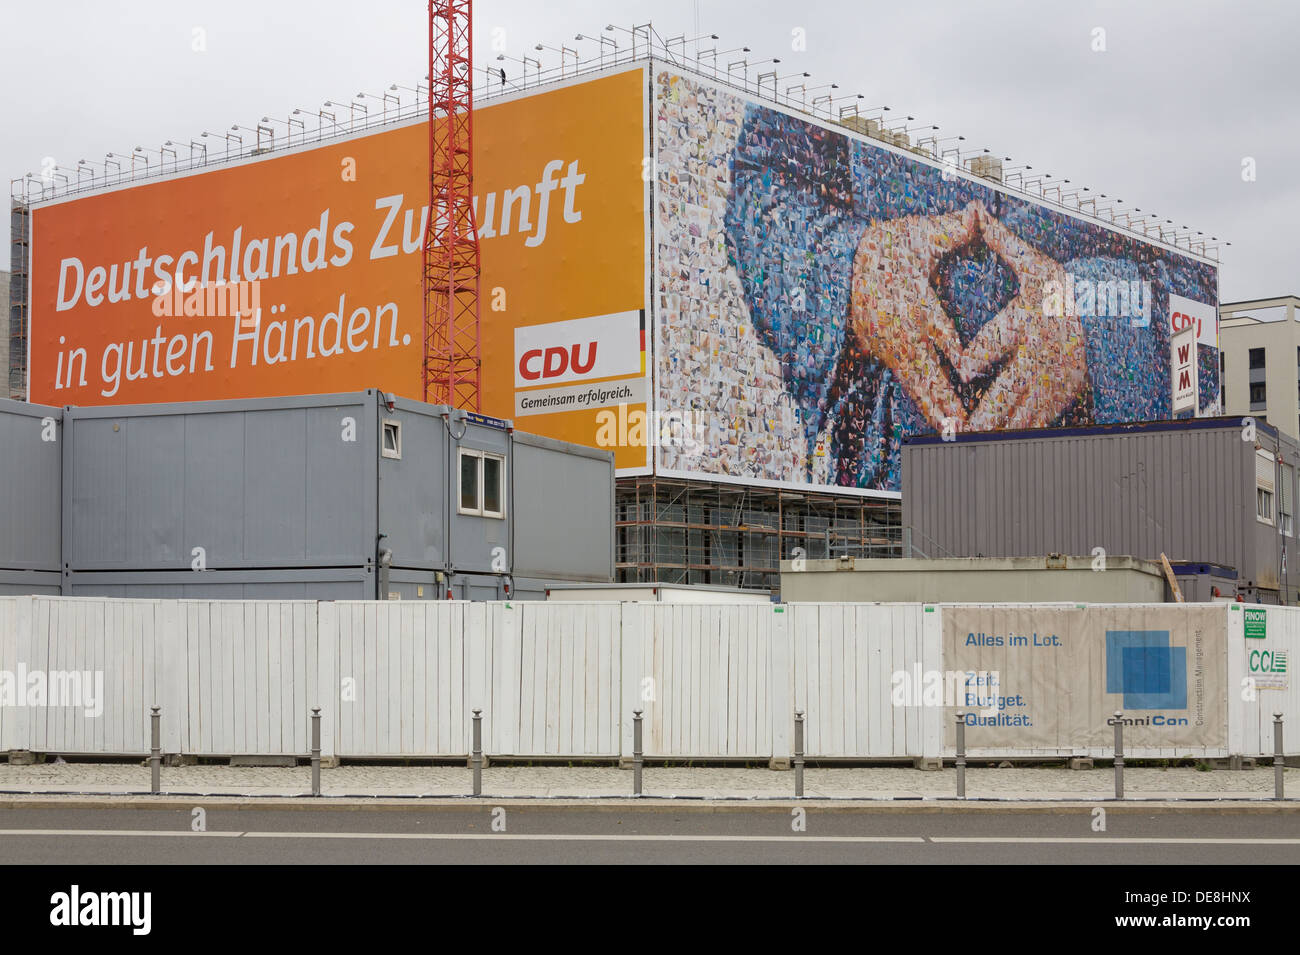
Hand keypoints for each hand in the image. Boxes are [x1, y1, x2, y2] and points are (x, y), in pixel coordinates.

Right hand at [848, 201, 984, 430]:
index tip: (972, 376)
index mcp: (914, 304)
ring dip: (936, 412)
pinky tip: (941, 426)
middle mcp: (901, 334)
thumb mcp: (917, 233)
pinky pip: (910, 383)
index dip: (959, 359)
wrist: (841, 265)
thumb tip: (975, 211)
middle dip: (944, 403)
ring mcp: (891, 348)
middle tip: (963, 428)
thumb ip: (950, 229)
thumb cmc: (888, 246)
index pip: (941, 336)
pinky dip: (926, 405)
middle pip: (927, 375)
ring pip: (918, 386)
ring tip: (954, 437)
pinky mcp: (886, 355)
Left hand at [959, 211, 1087, 429]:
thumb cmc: (1061, 287)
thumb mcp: (1034, 262)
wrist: (1110, 310)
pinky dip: (1014, 437)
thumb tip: (976, 209)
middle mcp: (1044, 354)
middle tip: (960, 431)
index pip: (1000, 339)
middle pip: (1012, 389)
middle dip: (986, 413)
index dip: (979, 354)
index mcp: (1031, 319)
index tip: (962, 367)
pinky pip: (1036, 423)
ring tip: (969, 447)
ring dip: (996, 432)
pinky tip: (993, 450)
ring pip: (1022, 413)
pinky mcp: (1063, 396)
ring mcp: (1056, 379)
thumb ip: (1000, 241)